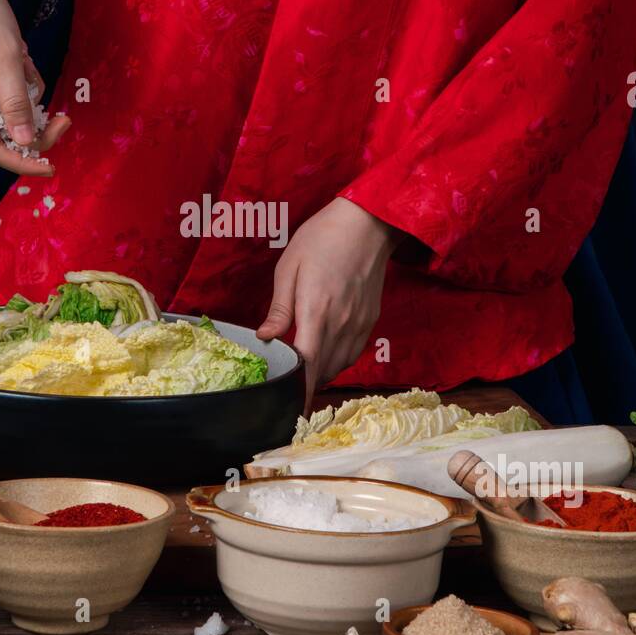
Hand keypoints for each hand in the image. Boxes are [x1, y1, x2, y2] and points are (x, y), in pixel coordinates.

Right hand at [0, 0, 69, 175]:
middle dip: (33, 122)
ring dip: (23, 93)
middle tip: (63, 113)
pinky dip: (11, 82)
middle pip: (0, 132)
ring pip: (0, 110)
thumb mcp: (6, 52)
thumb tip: (26, 142)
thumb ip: (17, 99)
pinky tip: (14, 53)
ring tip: (24, 54)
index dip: (24, 163)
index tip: (53, 167)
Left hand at [257, 198, 401, 403]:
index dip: (297, 392)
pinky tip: (324, 357)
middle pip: (321, 372)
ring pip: (338, 366)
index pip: (306, 365)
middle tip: (287, 397)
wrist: (368, 224)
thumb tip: (266, 337)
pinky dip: (336, 363)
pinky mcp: (369, 320)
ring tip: (303, 378)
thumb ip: (279, 308)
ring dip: (319, 376)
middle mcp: (340, 324)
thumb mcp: (289, 268)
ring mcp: (358, 324)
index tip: (287, 410)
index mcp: (316, 312)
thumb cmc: (323, 239)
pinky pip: (352, 353)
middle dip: (304, 388)